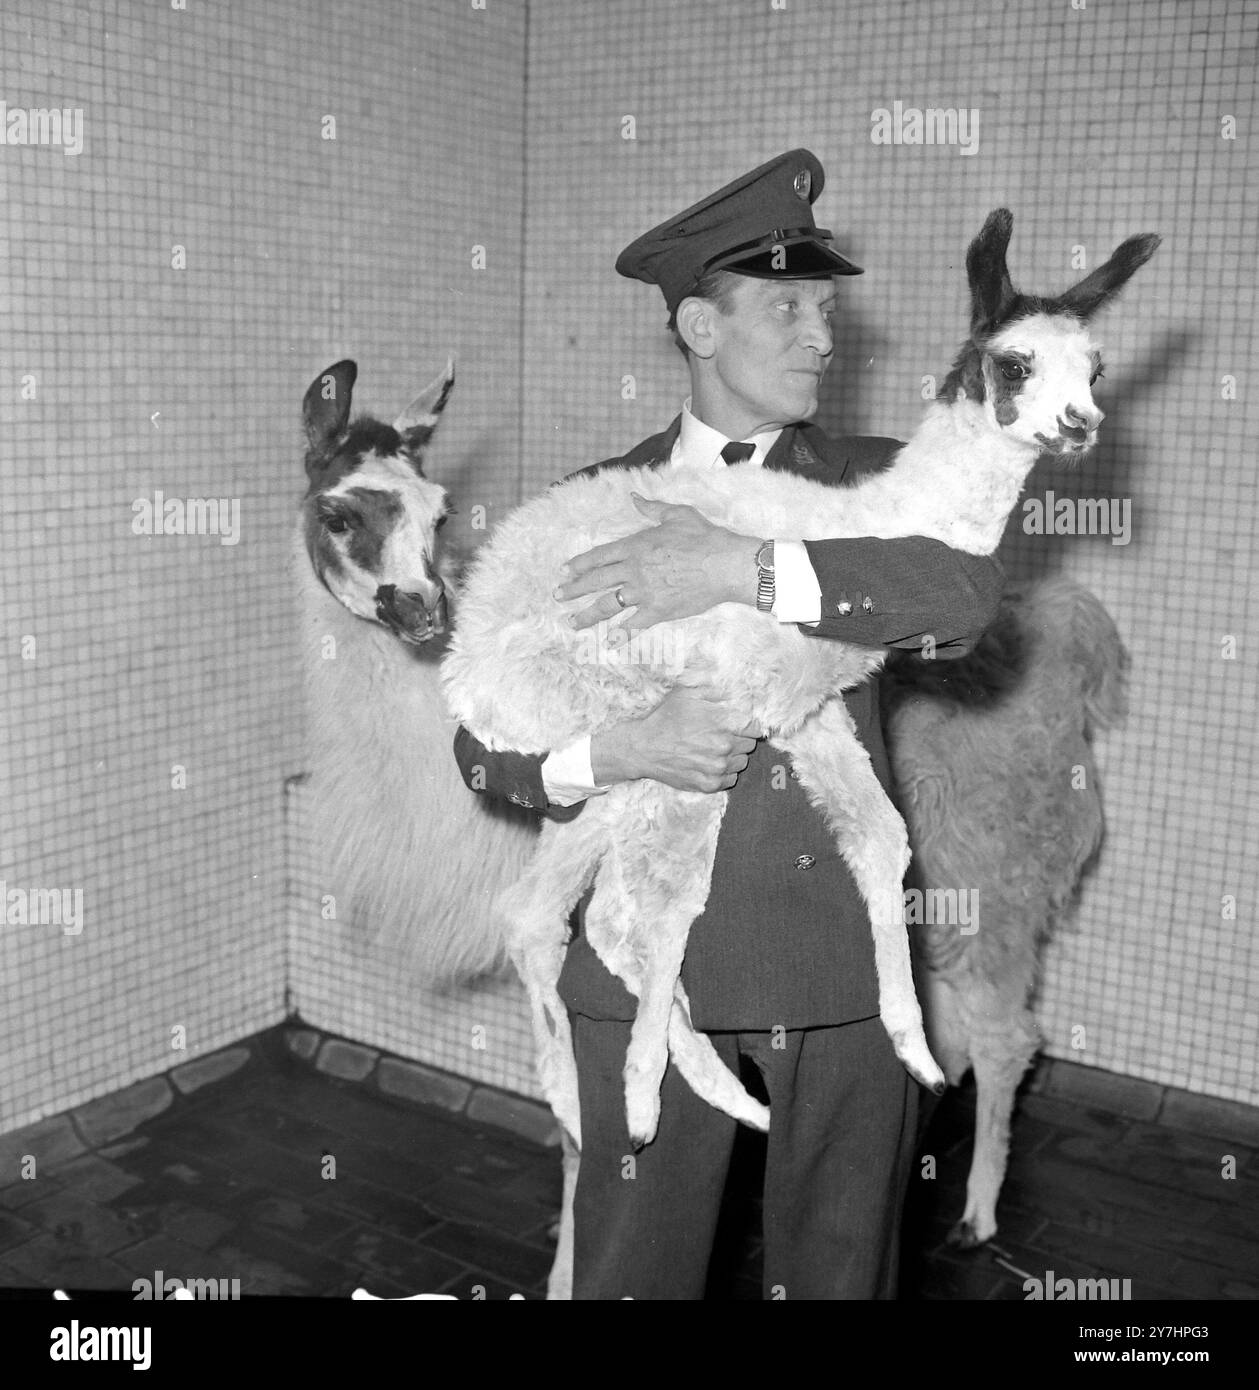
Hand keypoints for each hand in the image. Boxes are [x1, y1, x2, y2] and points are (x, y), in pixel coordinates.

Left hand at [555, 495, 756, 631]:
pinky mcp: (658, 611)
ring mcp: (644, 593)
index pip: (599, 556)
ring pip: (607, 605)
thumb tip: (634, 498)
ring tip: (572, 622)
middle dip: (573, 589)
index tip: (565, 571)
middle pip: (596, 581)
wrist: (724, 565)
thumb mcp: (676, 514)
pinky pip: (633, 626)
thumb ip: (651, 508)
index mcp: (636, 546)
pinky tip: (608, 643)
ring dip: (587, 615)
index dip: (580, 564)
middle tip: (558, 596)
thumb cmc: (704, 537)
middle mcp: (634, 570)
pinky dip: (620, 635)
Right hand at [590, 686, 756, 792]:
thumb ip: (717, 690)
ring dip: (733, 756)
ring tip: (714, 748)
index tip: (738, 723)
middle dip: (740, 738)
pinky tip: (709, 763)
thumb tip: (740, 691)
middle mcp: (724, 746)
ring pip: (742, 762)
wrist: (643, 748)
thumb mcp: (688, 693)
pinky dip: (724, 772)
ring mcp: (717, 768)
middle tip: (722, 734)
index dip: (748, 724)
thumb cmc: (666, 718)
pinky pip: (731, 778)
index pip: (755, 726)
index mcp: (723, 722)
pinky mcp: (709, 784)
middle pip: (750, 744)